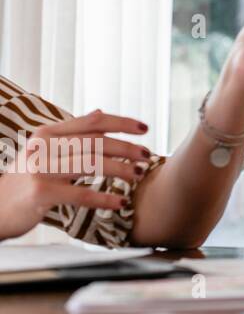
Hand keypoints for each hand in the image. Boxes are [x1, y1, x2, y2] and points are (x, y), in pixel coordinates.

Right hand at [0, 110, 152, 240]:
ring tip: (138, 175)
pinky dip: (104, 198)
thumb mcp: (45, 150)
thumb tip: (100, 112)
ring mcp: (41, 168)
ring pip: (91, 164)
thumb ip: (72, 133)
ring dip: (120, 170)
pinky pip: (80, 193)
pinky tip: (120, 202)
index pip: (93, 122)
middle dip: (126, 148)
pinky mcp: (40, 192)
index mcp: (47, 133)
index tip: (145, 128)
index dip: (122, 123)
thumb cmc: (27, 180)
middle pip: (96, 142)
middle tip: (147, 156)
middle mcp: (43, 146)